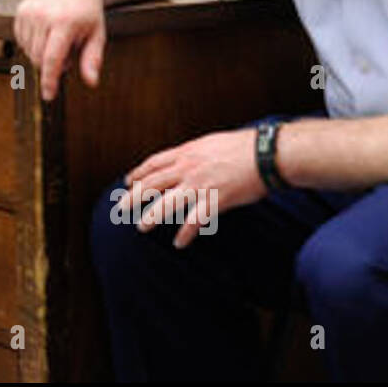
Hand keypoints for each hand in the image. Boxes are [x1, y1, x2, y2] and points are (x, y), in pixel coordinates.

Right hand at [13, 0, 106, 100]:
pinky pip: (21, 40)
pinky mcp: (20, 10)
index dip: (49, 80)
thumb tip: (91, 81)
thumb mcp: (97, 34)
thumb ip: (92, 59)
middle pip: (38, 57)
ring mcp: (29, 12)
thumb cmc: (87, 8)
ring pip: (28, 50)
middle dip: (51, 65)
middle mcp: (44, 15)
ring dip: (41, 54)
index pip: (52, 58)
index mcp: (65, 21)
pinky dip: (32, 44)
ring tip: (57, 41)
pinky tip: (45, 34)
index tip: (48, 95)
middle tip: (67, 55)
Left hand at [117, 128, 264, 248]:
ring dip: (151, 217)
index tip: (128, 182)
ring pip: (166, 204)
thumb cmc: (243, 147)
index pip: (153, 163)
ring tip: (141, 227)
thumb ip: (193, 153)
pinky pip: (195, 221)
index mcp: (186, 152)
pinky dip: (185, 233)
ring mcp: (200, 185)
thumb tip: (183, 158)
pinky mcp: (216, 200)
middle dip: (132, 197)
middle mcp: (188, 168)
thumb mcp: (210, 143)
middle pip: (151, 184)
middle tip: (120, 209)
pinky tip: (179, 243)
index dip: (138, 173)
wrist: (267, 154)